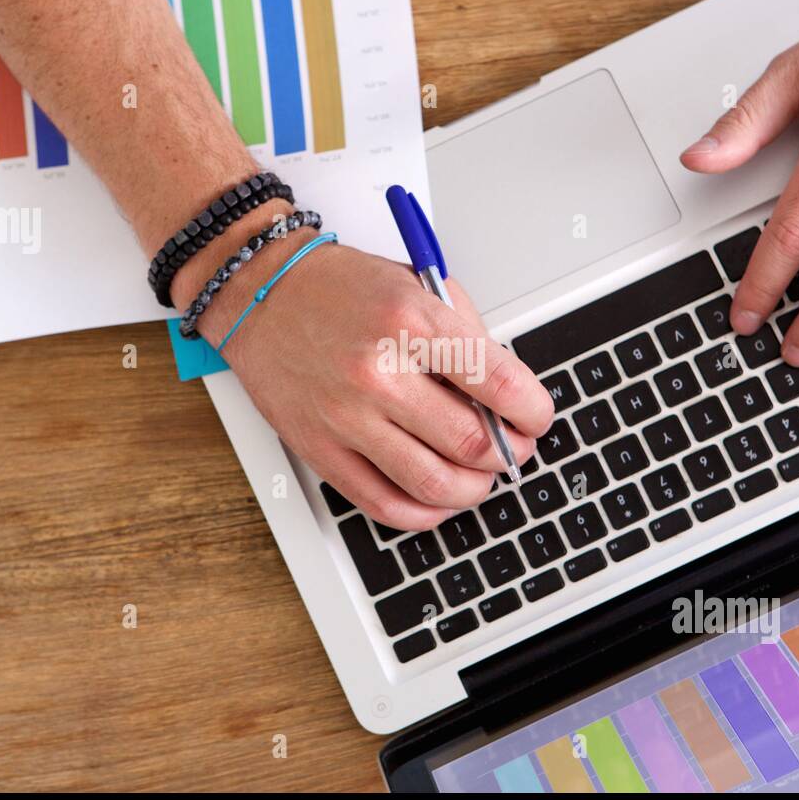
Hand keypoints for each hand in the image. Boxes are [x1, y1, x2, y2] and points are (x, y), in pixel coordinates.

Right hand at [203, 240, 553, 529]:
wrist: (262, 293)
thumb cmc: (340, 287)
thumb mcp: (418, 286)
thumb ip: (467, 338)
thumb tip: (508, 397)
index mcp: (412, 323)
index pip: (499, 385)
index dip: (534, 412)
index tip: (536, 418)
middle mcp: (378, 373)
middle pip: (472, 443)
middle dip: (510, 453)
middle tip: (515, 448)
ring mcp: (347, 418)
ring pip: (435, 485)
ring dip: (474, 488)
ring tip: (481, 474)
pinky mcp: (321, 451)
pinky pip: (385, 505)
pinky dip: (426, 513)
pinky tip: (439, 498)